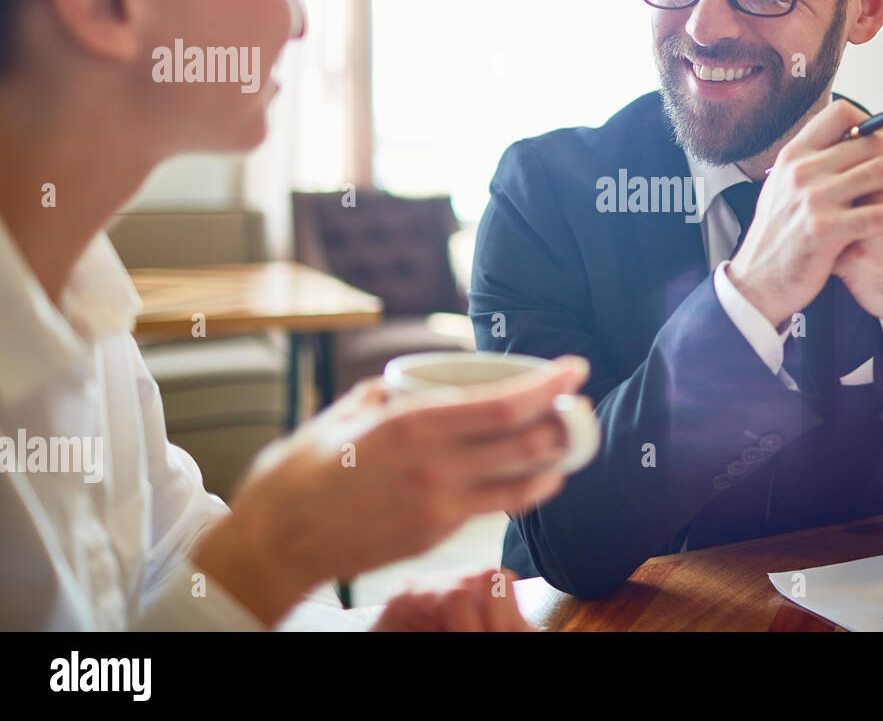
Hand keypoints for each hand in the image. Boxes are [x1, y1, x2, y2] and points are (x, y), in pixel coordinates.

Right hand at [192, 357, 589, 626]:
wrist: (274, 543)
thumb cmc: (301, 471)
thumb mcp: (346, 411)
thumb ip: (393, 391)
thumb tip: (423, 377)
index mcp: (411, 425)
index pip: (503, 404)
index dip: (548, 386)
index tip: (574, 369)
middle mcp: (433, 467)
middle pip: (526, 443)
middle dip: (564, 423)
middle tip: (577, 406)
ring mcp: (438, 507)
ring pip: (522, 483)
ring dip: (554, 461)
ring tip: (566, 442)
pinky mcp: (436, 536)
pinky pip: (496, 508)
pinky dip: (524, 489)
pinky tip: (534, 477)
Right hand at [726, 99, 882, 326]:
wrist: (757, 283)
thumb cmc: (777, 238)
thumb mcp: (783, 190)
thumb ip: (812, 165)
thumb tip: (851, 143)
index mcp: (794, 155)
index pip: (839, 114)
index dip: (876, 120)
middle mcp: (803, 171)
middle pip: (874, 142)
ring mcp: (813, 200)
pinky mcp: (825, 231)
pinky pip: (879, 215)